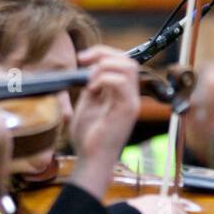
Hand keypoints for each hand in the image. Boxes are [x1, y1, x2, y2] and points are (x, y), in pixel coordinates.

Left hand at [71, 46, 140, 163]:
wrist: (91, 159)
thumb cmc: (89, 137)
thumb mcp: (88, 104)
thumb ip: (92, 87)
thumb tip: (90, 71)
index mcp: (122, 95)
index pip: (122, 63)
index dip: (102, 54)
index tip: (82, 58)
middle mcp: (131, 97)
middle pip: (128, 60)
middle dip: (104, 54)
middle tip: (83, 61)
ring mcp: (131, 103)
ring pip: (128, 67)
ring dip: (104, 67)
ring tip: (89, 80)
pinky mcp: (128, 110)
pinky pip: (121, 82)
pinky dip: (104, 79)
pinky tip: (91, 89)